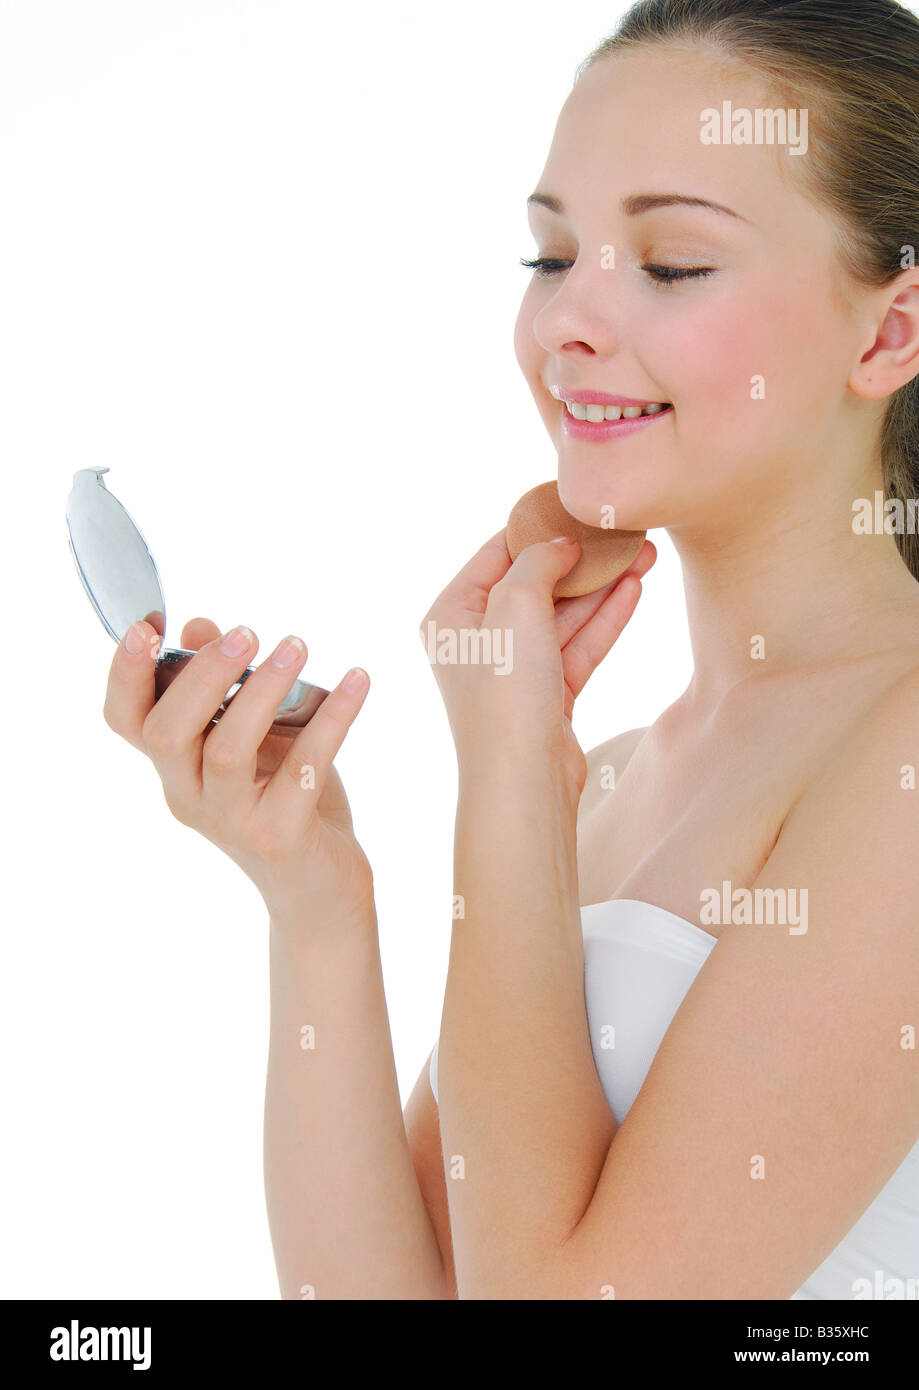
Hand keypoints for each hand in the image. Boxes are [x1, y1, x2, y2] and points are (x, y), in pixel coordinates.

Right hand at [103, 616, 373, 927]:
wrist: (321, 889)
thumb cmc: (284, 802)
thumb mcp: (253, 741)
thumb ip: (225, 690)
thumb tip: (201, 627)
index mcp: (175, 768)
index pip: (126, 721)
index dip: (125, 673)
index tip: (147, 625)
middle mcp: (189, 796)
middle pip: (166, 732)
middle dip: (203, 674)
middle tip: (247, 632)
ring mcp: (231, 821)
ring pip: (227, 750)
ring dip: (261, 689)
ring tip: (296, 646)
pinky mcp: (279, 836)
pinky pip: (303, 768)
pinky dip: (333, 719)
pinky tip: (357, 680)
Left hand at [420, 529, 655, 790]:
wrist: (524, 780)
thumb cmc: (505, 694)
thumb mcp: (516, 606)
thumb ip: (538, 561)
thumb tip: (560, 541)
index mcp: (450, 614)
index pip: (496, 552)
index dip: (538, 526)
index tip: (577, 505)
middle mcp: (477, 639)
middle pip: (534, 582)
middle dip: (581, 558)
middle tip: (622, 531)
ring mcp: (513, 668)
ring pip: (563, 614)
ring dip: (602, 585)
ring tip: (644, 552)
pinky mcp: (546, 694)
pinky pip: (579, 644)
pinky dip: (605, 618)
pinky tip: (635, 588)